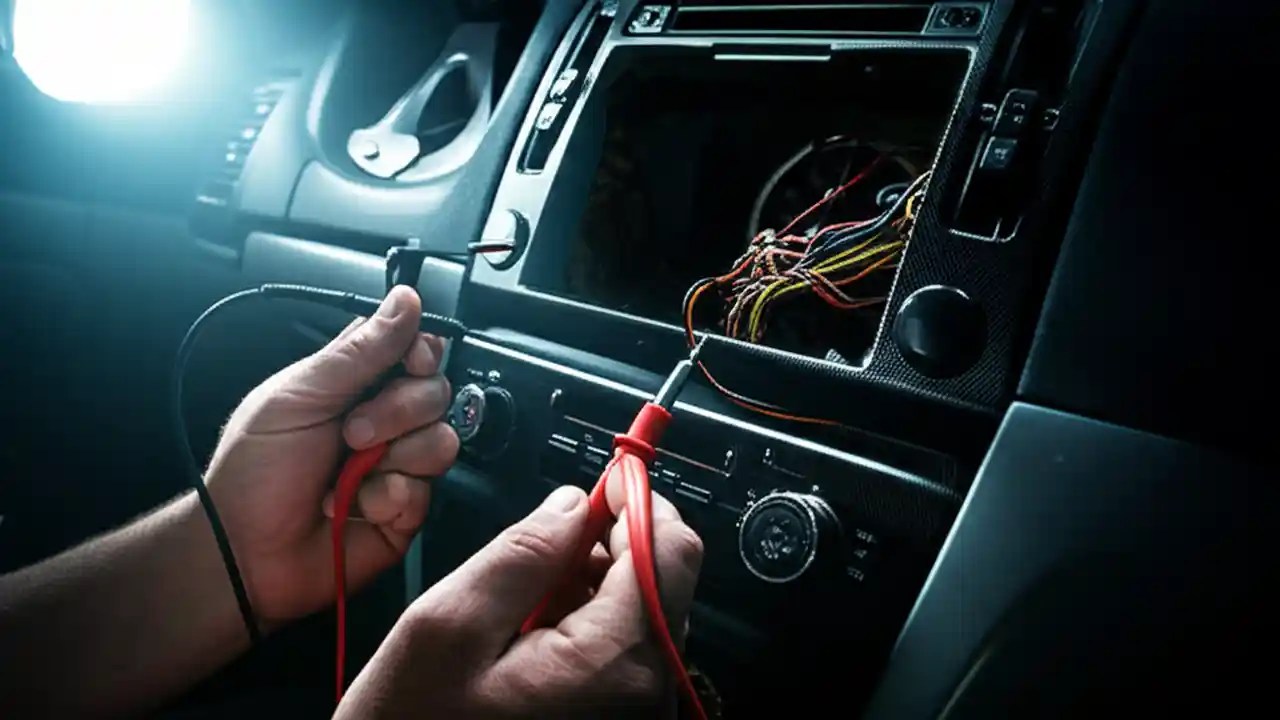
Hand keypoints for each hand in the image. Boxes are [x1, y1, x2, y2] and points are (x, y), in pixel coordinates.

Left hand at [204, 286, 458, 625]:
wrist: (243, 550)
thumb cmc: (255, 471)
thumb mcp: (300, 395)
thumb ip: (361, 349)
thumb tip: (406, 298)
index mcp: (357, 383)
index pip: (416, 349)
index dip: (421, 353)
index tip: (407, 362)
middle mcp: (385, 421)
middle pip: (436, 392)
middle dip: (395, 411)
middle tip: (350, 432)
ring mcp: (398, 466)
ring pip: (441, 440)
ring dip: (392, 457)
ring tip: (347, 475)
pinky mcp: (407, 510)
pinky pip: (427, 490)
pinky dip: (386, 498)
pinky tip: (353, 506)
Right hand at [336, 485, 703, 718]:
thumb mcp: (448, 626)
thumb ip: (522, 553)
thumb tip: (573, 503)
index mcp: (616, 664)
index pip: (670, 550)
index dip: (638, 499)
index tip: (604, 479)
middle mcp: (647, 696)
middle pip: (664, 580)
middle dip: (612, 544)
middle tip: (546, 545)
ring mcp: (639, 717)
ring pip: (645, 614)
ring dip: (596, 588)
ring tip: (525, 608)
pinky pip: (627, 655)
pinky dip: (591, 628)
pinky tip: (536, 639)